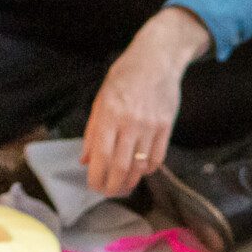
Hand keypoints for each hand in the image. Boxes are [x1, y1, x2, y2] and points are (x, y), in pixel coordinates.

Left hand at [83, 8, 208, 198]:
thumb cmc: (124, 77)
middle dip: (113, 186)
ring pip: (140, 166)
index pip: (101, 156)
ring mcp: (150, 126)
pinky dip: (148, 169)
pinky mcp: (166, 127)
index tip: (94, 185)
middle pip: (120, 166)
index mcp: (109, 115)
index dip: (97, 177)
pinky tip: (141, 170)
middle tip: (108, 192)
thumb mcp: (101, 100)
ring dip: (130, 181)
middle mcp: (130, 122)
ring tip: (123, 186)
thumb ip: (93, 132)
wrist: (156, 60)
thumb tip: (86, 159)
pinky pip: (157, 158)